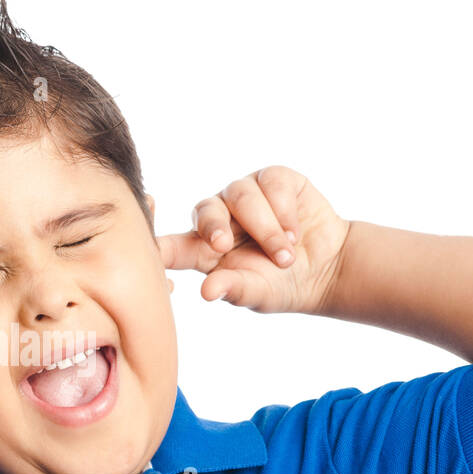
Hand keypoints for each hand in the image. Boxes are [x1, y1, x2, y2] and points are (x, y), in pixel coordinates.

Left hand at [157, 165, 350, 314]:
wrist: (326, 269)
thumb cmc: (282, 285)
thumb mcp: (257, 293)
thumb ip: (233, 289)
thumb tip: (207, 292)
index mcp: (203, 250)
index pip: (171, 244)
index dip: (156, 241)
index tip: (146, 247)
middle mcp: (219, 217)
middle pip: (204, 209)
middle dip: (213, 226)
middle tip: (224, 245)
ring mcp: (245, 196)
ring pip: (240, 196)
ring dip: (265, 228)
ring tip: (284, 255)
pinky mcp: (274, 180)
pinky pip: (270, 183)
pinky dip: (284, 209)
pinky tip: (295, 231)